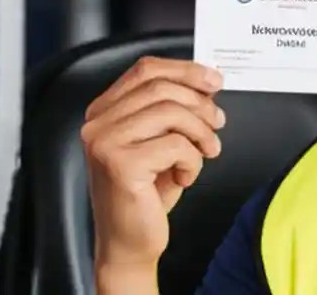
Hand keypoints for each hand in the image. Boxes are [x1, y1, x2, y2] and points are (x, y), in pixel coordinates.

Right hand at [82, 57, 225, 274]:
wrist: (130, 246)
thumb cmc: (147, 195)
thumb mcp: (161, 142)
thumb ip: (173, 110)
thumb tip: (206, 83)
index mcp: (104, 111)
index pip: (145, 70)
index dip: (185, 70)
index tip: (214, 80)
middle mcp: (97, 123)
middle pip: (161, 87)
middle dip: (200, 104)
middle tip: (218, 122)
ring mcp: (104, 142)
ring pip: (172, 112)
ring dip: (200, 132)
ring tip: (206, 152)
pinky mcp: (120, 164)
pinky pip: (176, 145)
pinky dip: (192, 161)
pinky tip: (184, 178)